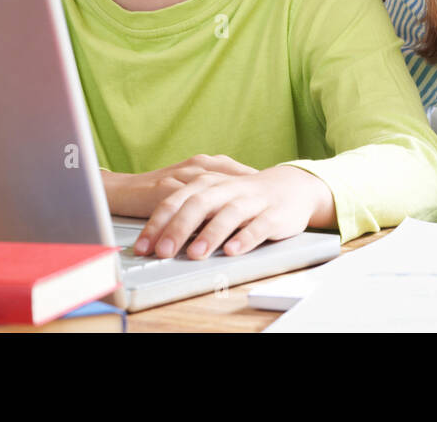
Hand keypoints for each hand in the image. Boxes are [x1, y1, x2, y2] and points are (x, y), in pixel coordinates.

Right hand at [101, 154, 257, 218]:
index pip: (239, 176)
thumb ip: (216, 193)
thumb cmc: (159, 191)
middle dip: (245, 202)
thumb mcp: (194, 189)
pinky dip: (195, 220)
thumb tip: (244, 209)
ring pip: (205, 197)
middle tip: (265, 218)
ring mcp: (180, 175)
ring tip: (242, 226)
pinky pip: (182, 205)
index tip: (277, 205)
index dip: (258, 191)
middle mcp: (197, 166)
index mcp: (207, 164)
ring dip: (218, 218)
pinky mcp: (160, 188)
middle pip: (228, 185)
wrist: (119, 190)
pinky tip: (205, 231)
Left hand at [132, 165, 335, 259]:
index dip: (158, 223)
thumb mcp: (214, 197)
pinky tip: (233, 250)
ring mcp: (253, 200)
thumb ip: (189, 212)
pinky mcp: (275, 214)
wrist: (292, 186)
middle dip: (179, 228)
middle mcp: (228, 188)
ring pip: (229, 214)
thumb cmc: (245, 196)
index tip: (143, 247)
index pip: (177, 200)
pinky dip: (246, 238)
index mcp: (208, 183)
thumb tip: (156, 240)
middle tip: (163, 251)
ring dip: (210, 234)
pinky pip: (259, 226)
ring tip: (195, 255)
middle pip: (200, 204)